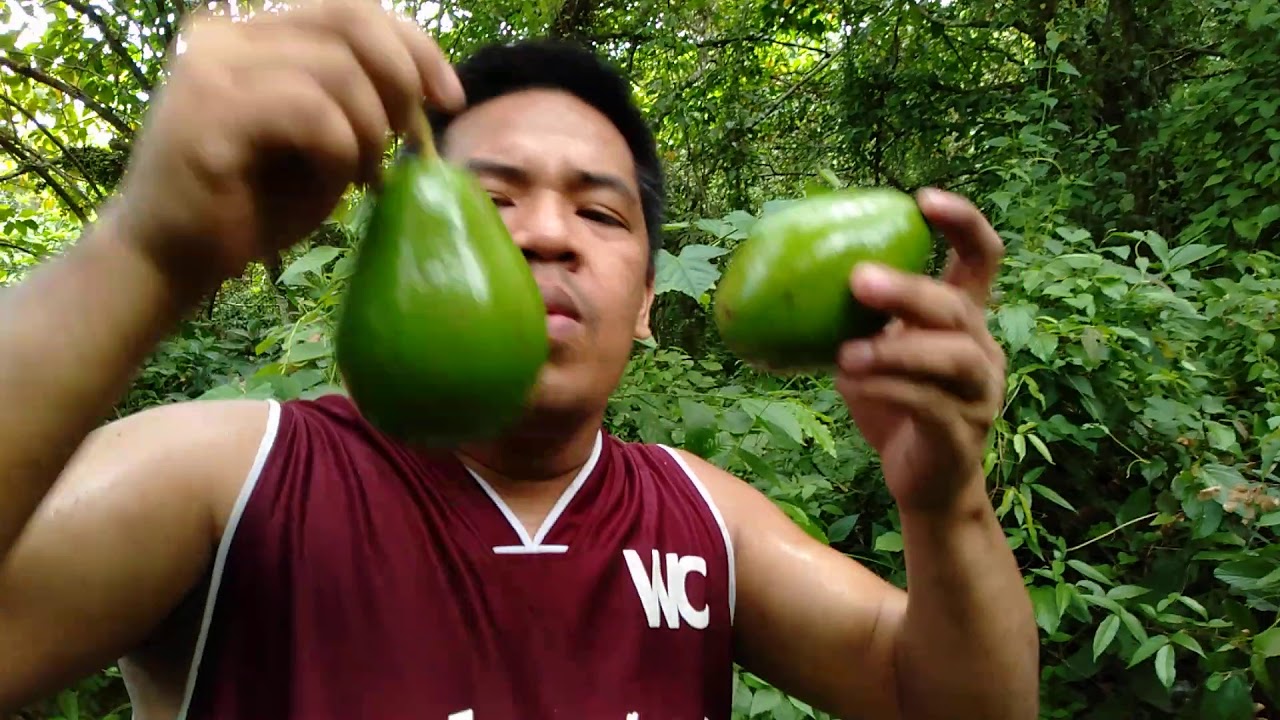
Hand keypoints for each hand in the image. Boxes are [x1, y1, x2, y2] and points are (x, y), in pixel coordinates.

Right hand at [104, 0, 464, 293]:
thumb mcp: (324, 143)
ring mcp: (213, 66)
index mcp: (256, 33)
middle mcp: (228, 33)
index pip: (353, 8)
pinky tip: (331, 185)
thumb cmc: (252, 207)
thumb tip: (430, 85)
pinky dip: (341, 152)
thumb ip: (362, 100)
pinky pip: (314, 111)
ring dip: (370, 132)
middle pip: (352, 19)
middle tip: (410, 140)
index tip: (449, 98)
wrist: (170, 261)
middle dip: (403, 80)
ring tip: (360, 177)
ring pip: (340, 70)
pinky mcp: (210, 111)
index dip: (414, 45)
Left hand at [835, 188, 1006, 513]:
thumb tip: (787, 268)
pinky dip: (887, 390)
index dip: (961, 222)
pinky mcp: (962, 432)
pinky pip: (927, 404)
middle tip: (857, 279)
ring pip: (949, 357)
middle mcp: (981, 348)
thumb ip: (857, 318)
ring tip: (846, 353)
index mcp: (965, 320)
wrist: (926, 484)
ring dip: (894, 350)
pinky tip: (849, 383)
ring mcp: (979, 392)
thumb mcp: (875, 353)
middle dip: (907, 289)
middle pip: (955, 306)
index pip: (982, 257)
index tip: (922, 200)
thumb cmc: (895, 407)